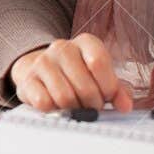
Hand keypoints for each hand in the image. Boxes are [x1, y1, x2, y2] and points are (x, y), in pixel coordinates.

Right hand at [9, 35, 133, 111]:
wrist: (41, 70)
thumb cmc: (78, 75)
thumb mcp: (101, 77)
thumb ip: (118, 90)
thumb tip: (125, 105)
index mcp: (85, 42)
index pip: (98, 62)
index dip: (107, 87)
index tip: (107, 96)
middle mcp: (62, 47)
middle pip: (84, 86)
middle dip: (93, 104)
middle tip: (92, 106)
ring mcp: (42, 62)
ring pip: (65, 97)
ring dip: (74, 110)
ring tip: (76, 106)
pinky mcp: (28, 79)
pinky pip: (44, 103)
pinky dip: (54, 110)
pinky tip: (57, 106)